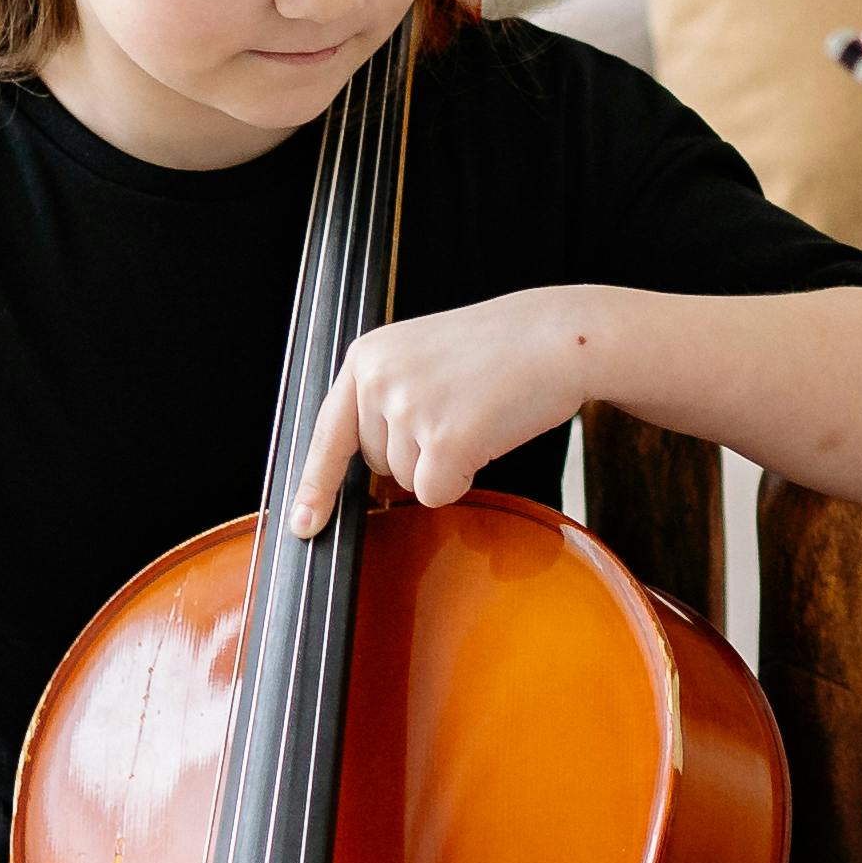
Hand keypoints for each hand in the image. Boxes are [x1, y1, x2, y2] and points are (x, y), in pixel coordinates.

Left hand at [284, 287, 601, 531]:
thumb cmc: (500, 352)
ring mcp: (409, 408)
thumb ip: (385, 399)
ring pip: (406, 481)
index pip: (328, 433)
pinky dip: (463, 480)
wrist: (558, 337)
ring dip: (443, 464)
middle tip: (457, 410)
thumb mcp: (422, 357)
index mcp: (367, 356)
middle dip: (416, 453)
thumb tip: (365, 471)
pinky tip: (485, 436)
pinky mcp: (443, 439)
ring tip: (475, 414)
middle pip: (375, 463)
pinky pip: (435, 493)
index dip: (313, 485)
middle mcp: (379, 380)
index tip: (302, 525)